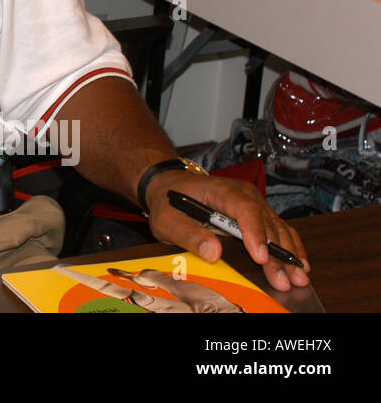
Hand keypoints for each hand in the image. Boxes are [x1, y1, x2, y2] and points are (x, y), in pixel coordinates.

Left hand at [144, 171, 309, 291]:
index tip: (261, 257)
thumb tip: (213, 252)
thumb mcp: (166, 220)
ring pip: (277, 228)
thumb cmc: (169, 202)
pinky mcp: (257, 213)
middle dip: (276, 254)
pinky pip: (278, 229)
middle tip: (284, 280)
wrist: (170, 186)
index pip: (244, 209)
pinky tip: (299, 264)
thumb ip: (188, 235)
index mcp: (220, 190)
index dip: (255, 233)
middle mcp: (243, 194)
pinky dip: (289, 247)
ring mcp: (253, 203)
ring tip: (298, 278)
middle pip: (265, 223)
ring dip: (288, 254)